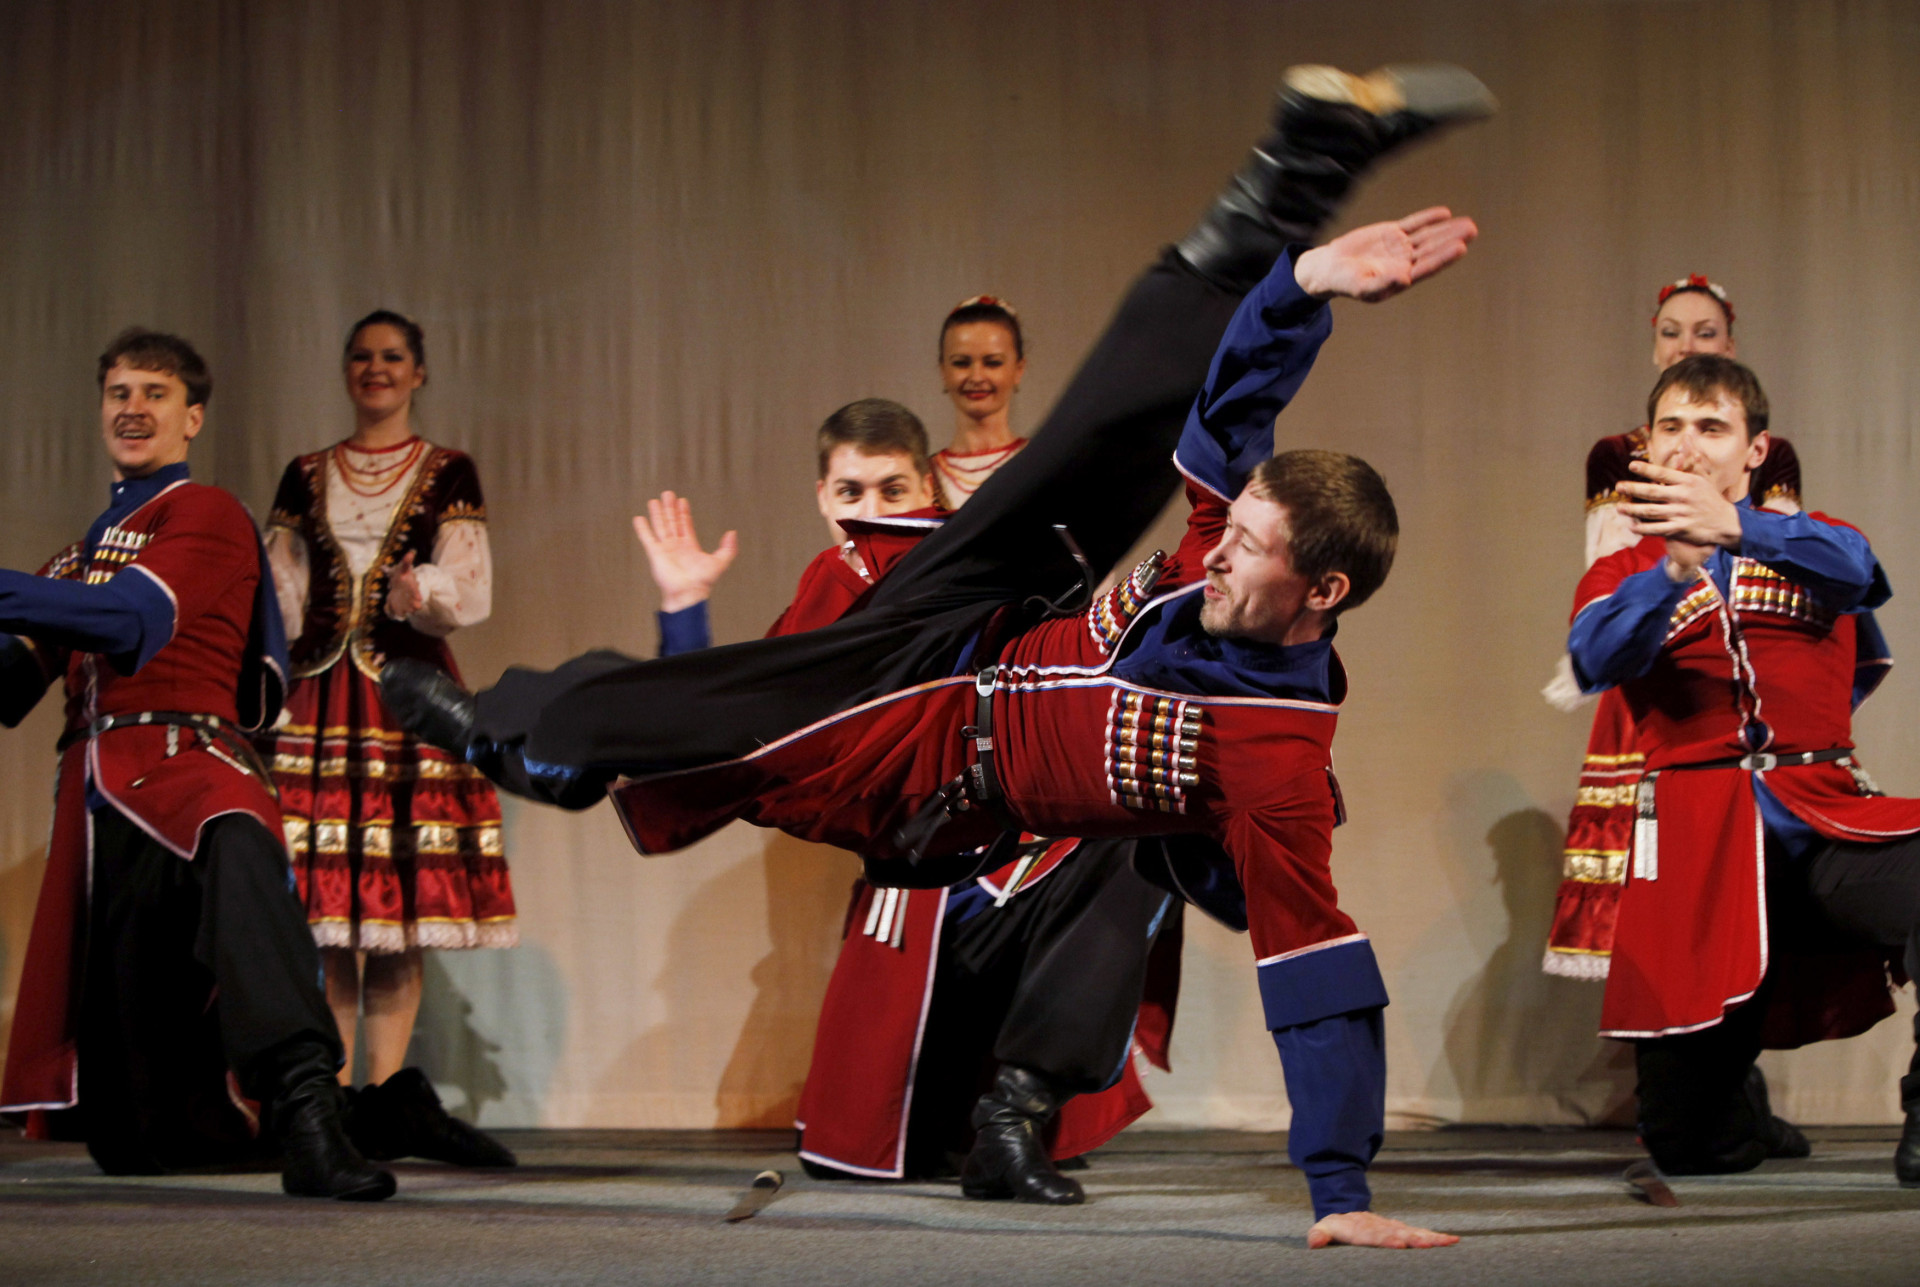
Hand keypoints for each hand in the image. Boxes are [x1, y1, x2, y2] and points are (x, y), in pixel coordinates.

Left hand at [385, 551, 424, 618]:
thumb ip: (406, 562)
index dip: (417, 595)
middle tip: (414, 607)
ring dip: (406, 610)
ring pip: (408, 610)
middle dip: (414, 605)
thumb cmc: (402, 577)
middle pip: (415, 604)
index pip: (417, 593)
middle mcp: (412, 598)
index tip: (419, 598)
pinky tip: (391, 610)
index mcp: (413, 589)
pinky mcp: (400, 609)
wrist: (399, 587)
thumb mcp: (403, 569)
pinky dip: (395, 613)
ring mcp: (406, 605)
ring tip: (403, 612)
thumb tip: (410, 552)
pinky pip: (398, 613)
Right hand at [633, 490, 737, 611]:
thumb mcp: (720, 562)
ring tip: (654, 501)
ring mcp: (665, 549)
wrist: (688, 593)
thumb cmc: (703, 582)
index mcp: (690, 546)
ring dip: (657, 514)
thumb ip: (728, 548)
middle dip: (670, 508)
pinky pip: (648, 538)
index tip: (682, 501)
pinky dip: (643, 529)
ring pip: (660, 527)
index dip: (684, 513)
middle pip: (672, 522)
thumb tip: (732, 533)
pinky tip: (639, 519)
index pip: (685, 525)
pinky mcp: (655, 554)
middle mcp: (676, 546)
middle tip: (668, 494)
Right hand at [1293, 207, 1477, 301]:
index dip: (1444, 257)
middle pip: (1433, 249)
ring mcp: (1400, 248)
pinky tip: (1444, 213)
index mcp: (1401, 278)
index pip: (1428, 266)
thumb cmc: (1345, 282)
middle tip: (1472, 230)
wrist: (1330, 268)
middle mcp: (1405, 263)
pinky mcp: (1392, 234)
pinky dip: (1427, 219)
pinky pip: (1413, 224)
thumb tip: (1406, 279)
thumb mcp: (1361, 286)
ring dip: (1446, 229)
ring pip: (1427, 236)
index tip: (1460, 247)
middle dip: (1452, 239)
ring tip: (1468, 223)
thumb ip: (1383, 283)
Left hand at [1307, 1210, 1459, 1249]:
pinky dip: (1436, 1237)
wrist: (1348, 1212)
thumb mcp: (1323, 1228)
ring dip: (1430, 1238)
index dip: (1385, 1240)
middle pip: (1399, 1233)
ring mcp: (1394, 1228)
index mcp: (1361, 1229)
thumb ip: (1319, 1235)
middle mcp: (1381, 1227)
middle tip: (1427, 1244)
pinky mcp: (1404, 1231)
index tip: (1398, 1243)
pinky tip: (1452, 1241)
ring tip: (1446, 1242)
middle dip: (1413, 1239)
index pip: (1373, 1236)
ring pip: (1414, 1232)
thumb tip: (1314, 1242)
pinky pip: (1421, 1233)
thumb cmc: (1336, 1227)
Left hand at [1617, 457, 1740, 579]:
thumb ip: (1690, 462)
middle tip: (1618, 487)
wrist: (1726, 522)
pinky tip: (1632, 527)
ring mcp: (1681, 513)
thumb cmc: (1710, 497)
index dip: (1646, 469)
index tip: (1631, 466)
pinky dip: (1643, 529)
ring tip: (1619, 508)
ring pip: (1651, 511)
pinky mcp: (1680, 529)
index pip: (1663, 473)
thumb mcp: (1703, 478)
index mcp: (1687, 481)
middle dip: (1633, 489)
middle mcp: (1683, 496)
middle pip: (1653, 492)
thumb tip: (1686, 439)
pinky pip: (1657, 529)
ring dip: (1633, 510)